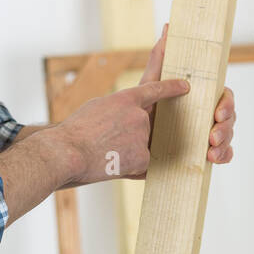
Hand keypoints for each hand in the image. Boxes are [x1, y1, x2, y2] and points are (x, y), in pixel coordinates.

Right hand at [53, 24, 190, 185]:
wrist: (68, 153)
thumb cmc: (75, 131)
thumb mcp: (97, 107)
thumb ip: (118, 109)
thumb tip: (129, 120)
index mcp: (126, 98)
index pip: (156, 89)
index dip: (172, 87)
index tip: (185, 86)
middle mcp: (139, 116)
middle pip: (144, 125)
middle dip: (128, 133)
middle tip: (109, 139)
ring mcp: (143, 137)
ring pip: (141, 145)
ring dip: (125, 150)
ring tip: (102, 152)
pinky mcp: (143, 158)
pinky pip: (142, 163)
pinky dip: (128, 166)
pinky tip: (111, 164)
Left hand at [135, 24, 236, 170]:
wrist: (125, 144)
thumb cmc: (141, 107)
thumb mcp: (150, 83)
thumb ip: (160, 57)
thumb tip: (168, 27)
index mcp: (199, 96)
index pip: (223, 96)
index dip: (226, 103)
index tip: (217, 113)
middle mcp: (205, 114)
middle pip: (229, 116)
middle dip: (226, 126)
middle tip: (212, 134)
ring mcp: (205, 134)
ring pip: (228, 135)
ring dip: (225, 141)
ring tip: (211, 149)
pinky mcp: (200, 154)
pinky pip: (222, 155)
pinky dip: (222, 156)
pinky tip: (211, 158)